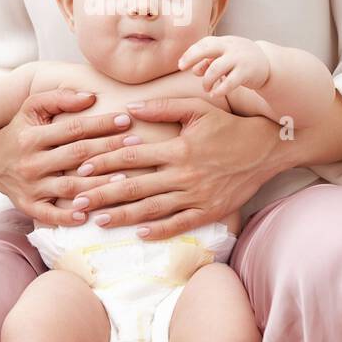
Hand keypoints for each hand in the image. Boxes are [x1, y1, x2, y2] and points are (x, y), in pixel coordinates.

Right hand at [0, 87, 144, 226]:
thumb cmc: (20, 130)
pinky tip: (89, 215)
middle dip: (108, 150)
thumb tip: (90, 97)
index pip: (73, 129)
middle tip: (136, 146)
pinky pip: (50, 214)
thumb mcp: (31, 108)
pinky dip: (68, 217)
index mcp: (32, 137)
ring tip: (124, 180)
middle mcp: (31, 162)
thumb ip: (59, 99)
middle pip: (76, 156)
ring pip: (68, 187)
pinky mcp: (29, 206)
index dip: (101, 124)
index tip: (126, 121)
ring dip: (97, 185)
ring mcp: (30, 187)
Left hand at [56, 96, 284, 240]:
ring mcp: (196, 196)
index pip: (132, 158)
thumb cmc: (228, 126)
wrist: (265, 150)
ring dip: (122, 215)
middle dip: (102, 194)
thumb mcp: (197, 109)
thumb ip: (163, 107)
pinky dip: (158, 230)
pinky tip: (138, 234)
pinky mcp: (209, 211)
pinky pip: (179, 224)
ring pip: (152, 209)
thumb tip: (129, 107)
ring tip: (97, 220)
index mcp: (177, 149)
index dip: (104, 163)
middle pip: (134, 187)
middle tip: (76, 200)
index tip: (82, 169)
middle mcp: (183, 175)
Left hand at [178, 35, 269, 95]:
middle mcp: (231, 47)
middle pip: (207, 48)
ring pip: (216, 68)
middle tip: (181, 68)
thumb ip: (209, 61)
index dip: (190, 53)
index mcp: (224, 41)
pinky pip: (230, 82)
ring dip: (206, 80)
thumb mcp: (225, 57)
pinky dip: (220, 89)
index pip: (204, 43)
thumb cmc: (240, 60)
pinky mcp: (247, 72)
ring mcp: (239, 59)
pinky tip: (215, 94)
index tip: (180, 65)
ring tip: (206, 88)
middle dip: (191, 57)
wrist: (268, 64)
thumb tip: (194, 70)